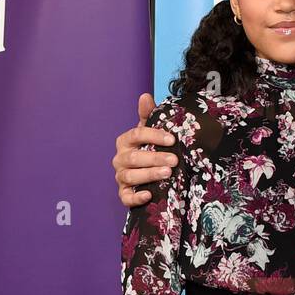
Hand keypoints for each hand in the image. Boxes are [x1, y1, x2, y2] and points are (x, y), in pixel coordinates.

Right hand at [114, 92, 178, 207]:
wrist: (145, 172)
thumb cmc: (148, 149)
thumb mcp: (149, 132)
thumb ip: (149, 115)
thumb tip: (145, 96)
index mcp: (125, 141)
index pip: (136, 135)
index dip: (154, 136)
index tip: (172, 139)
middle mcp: (120, 159)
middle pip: (135, 158)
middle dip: (155, 158)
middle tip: (174, 160)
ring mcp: (121, 177)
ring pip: (131, 176)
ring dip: (150, 175)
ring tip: (168, 174)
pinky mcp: (124, 193)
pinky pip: (126, 197)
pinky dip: (136, 197)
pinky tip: (149, 195)